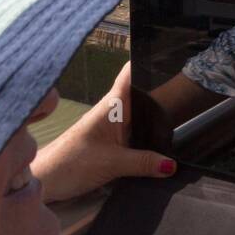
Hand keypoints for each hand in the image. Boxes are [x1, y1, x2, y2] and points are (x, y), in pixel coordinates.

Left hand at [32, 62, 175, 203]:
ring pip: (140, 113)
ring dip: (156, 116)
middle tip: (189, 92)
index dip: (148, 59)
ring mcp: (112, 125)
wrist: (46, 180)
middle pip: (143, 92)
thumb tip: (172, 164)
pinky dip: (148, 134)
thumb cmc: (71, 163)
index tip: (171, 55)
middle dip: (163, 91)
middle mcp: (114, 110)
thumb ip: (144, 163)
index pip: (131, 72)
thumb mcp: (113, 164)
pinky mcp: (111, 141)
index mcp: (113, 104)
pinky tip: (163, 142)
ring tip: (184, 117)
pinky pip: (136, 131)